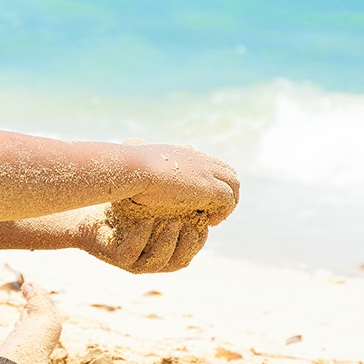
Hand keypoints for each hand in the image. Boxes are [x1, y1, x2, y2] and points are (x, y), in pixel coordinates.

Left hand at [75, 201, 210, 273]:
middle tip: (194, 222)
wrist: (88, 214)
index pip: (191, 250)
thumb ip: (176, 195)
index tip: (208, 219)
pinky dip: (140, 237)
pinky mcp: (115, 257)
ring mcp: (134, 260)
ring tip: (173, 221)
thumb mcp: (153, 201)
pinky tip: (145, 221)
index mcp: (166, 248)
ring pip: (158, 261)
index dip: (201, 238)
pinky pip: (131, 253)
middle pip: (179, 261)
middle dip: (189, 243)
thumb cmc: (124, 207)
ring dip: (168, 242)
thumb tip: (205, 175)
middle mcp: (152, 259)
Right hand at [125, 143, 239, 224]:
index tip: (202, 198)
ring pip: (234, 185)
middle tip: (214, 210)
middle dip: (226, 191)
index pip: (210, 162)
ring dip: (229, 202)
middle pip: (228, 171)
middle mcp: (200, 158)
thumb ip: (139, 146)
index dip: (211, 180)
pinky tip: (210, 222)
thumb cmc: (130, 165)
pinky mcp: (210, 187)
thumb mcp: (137, 150)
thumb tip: (132, 142)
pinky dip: (224, 211)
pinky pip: (229, 200)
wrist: (135, 169)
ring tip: (215, 218)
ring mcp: (207, 171)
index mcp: (185, 152)